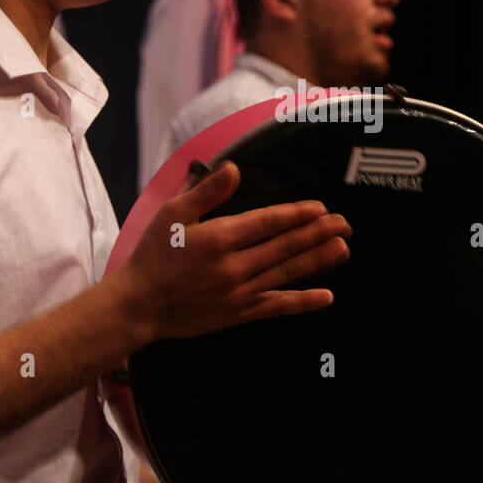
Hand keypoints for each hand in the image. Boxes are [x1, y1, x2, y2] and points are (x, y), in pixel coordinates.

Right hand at [111, 161, 351, 345]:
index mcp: (219, 238)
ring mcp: (239, 292)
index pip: (268, 222)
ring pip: (287, 272)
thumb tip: (234, 169)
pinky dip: (303, 302)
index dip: (297, 215)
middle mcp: (234, 266)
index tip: (320, 208)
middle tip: (344, 224)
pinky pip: (278, 306)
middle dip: (317, 233)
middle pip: (285, 246)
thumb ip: (206, 191)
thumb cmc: (152, 257)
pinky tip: (326, 296)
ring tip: (342, 248)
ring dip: (318, 260)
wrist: (138, 306)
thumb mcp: (172, 215)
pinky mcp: (239, 314)